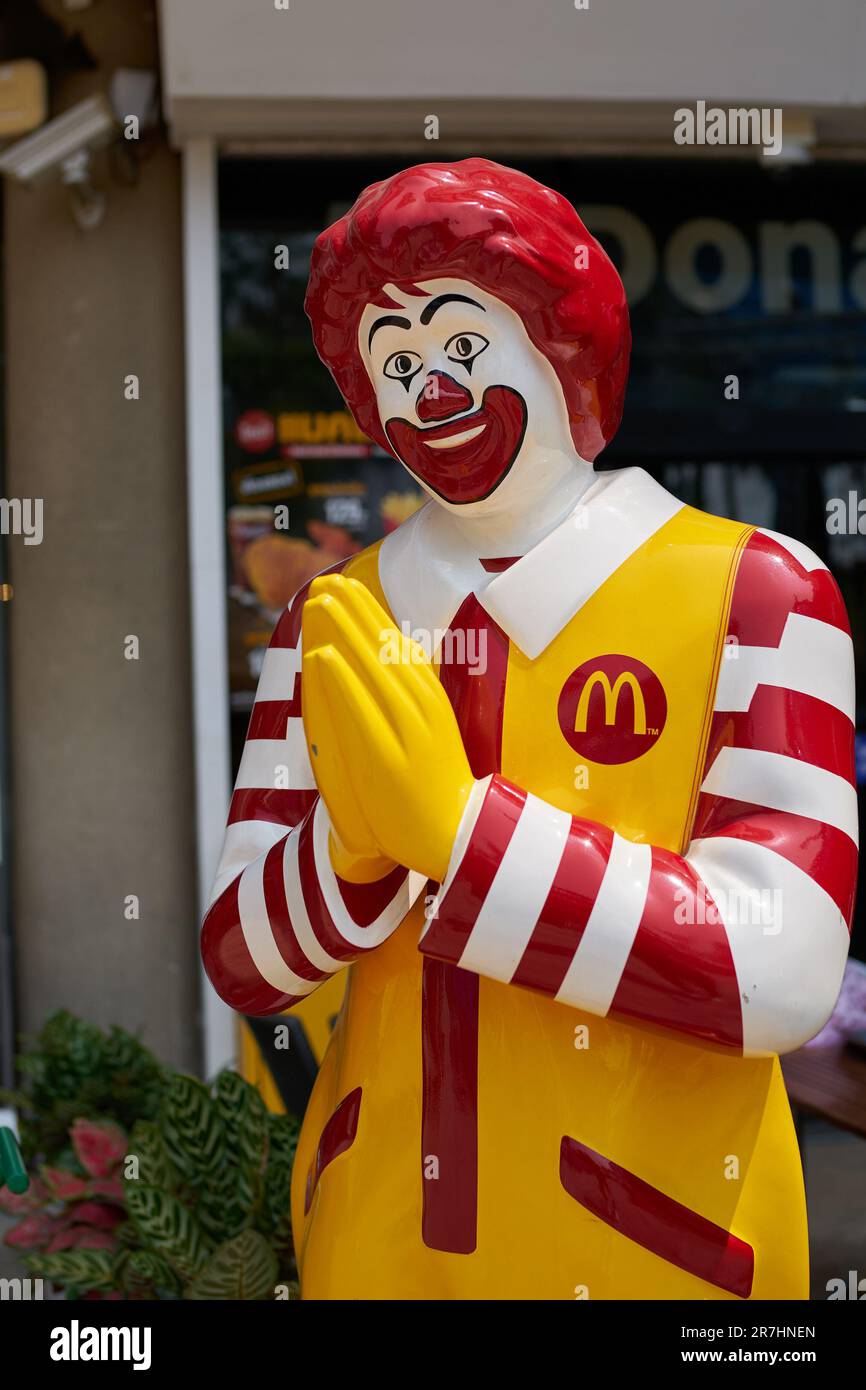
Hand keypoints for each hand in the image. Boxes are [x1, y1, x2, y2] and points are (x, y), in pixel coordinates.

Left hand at [301, 575, 473, 882]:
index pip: (398, 646)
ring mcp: (406, 732)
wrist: (455, 837)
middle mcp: (422, 709)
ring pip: (371, 670)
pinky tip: (323, 656)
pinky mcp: (387, 758)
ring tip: (319, 603)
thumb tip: (381, 671)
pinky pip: (362, 712)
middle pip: (383, 648)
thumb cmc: (440, 789)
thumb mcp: (431, 735)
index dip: (370, 613)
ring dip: (343, 632)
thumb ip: (409, 704)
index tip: (346, 585)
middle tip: (326, 581)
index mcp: (432, 701)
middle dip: (353, 610)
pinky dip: (343, 682)